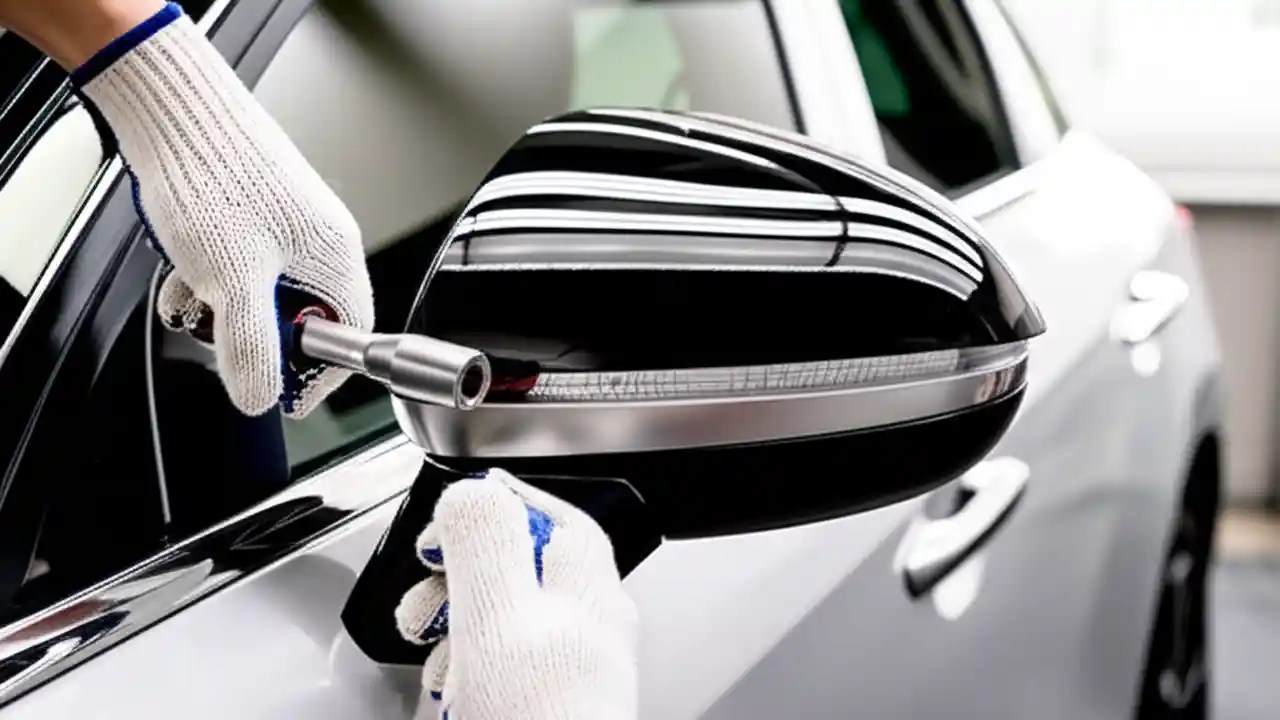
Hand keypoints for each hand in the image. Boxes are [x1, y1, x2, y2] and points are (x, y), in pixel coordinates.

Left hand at [74, 4, 373, 416]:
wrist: (174, 109)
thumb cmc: (214, 177)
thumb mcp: (232, 282)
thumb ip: (251, 348)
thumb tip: (259, 396)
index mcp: (335, 256)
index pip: (349, 335)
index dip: (318, 373)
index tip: (287, 394)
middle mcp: (320, 239)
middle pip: (302, 316)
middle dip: (257, 333)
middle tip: (225, 336)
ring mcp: (286, 223)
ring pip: (264, 291)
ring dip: (226, 305)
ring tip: (194, 297)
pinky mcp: (251, 211)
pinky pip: (239, 264)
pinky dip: (210, 277)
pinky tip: (185, 270)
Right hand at [395, 469, 638, 719]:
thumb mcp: (501, 612)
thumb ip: (485, 541)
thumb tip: (471, 491)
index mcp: (589, 590)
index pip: (554, 515)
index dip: (499, 505)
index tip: (450, 513)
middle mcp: (587, 628)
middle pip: (519, 569)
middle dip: (460, 575)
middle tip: (428, 591)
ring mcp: (568, 673)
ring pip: (503, 621)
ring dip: (456, 626)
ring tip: (435, 650)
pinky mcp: (542, 709)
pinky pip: (499, 671)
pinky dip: (465, 670)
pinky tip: (450, 689)